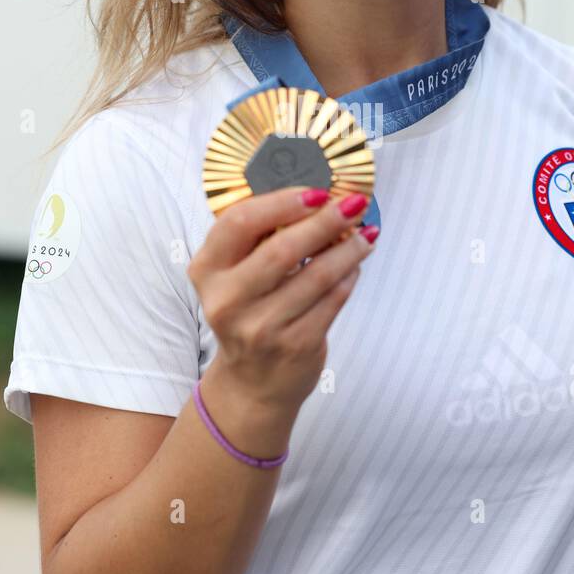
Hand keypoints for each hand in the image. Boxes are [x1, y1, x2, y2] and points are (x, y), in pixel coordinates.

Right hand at [186, 187, 377, 413]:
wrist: (253, 382)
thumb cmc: (248, 312)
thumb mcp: (234, 275)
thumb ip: (259, 237)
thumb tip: (313, 196)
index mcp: (207, 270)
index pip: (239, 222)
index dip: (281, 202)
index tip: (316, 191)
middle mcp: (227, 300)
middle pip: (282, 249)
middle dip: (325, 221)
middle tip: (353, 204)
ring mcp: (261, 327)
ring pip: (317, 275)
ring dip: (348, 248)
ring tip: (366, 233)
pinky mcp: (295, 346)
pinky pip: (333, 300)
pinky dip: (349, 276)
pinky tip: (356, 263)